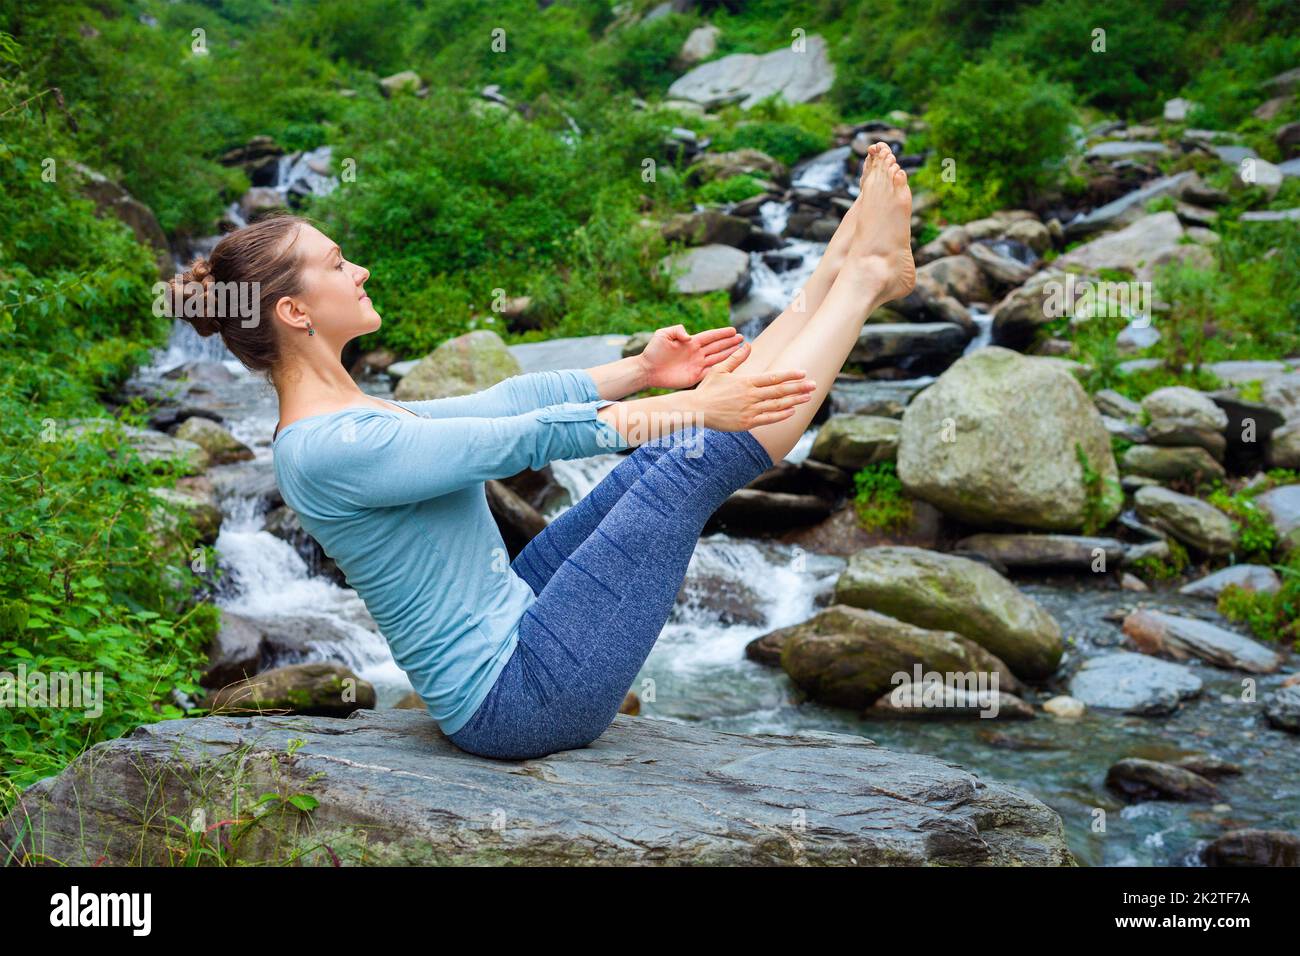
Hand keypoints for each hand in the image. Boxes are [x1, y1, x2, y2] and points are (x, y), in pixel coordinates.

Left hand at [638, 324, 744, 389]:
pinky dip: (721, 369)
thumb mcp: (662, 335)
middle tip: (742, 339)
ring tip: (741, 349)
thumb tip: (689, 336)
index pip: (710, 336)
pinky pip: (711, 372)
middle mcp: (696, 353)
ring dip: (729, 354)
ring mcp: (696, 365)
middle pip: (717, 347)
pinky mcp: (694, 377)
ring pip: (717, 358)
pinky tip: (731, 366)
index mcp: (691, 342)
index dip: (722, 334)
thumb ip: (676, 330)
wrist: (647, 370)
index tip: (734, 331)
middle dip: (729, 343)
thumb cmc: (653, 351)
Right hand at [688, 343, 815, 430]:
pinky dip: (781, 415)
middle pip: (780, 391)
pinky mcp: (747, 423)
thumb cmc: (707, 389)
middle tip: (814, 384)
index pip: (773, 377)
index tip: (803, 372)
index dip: (789, 375)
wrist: (696, 410)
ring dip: (794, 400)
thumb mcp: (720, 370)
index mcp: (746, 382)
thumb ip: (736, 358)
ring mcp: (749, 410)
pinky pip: (768, 418)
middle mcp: (750, 396)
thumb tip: (747, 344)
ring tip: (808, 397)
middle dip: (799, 387)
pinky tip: (792, 411)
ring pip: (777, 405)